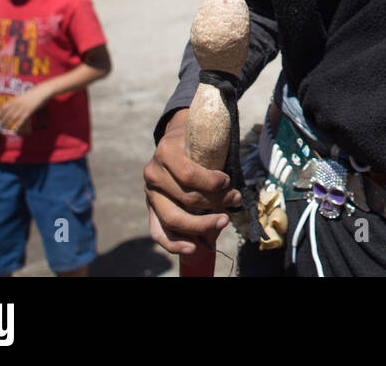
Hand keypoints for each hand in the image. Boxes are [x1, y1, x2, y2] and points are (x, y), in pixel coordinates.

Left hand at [0, 85, 48, 131]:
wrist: (40, 92)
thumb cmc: (30, 94)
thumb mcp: (20, 97)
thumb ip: (14, 103)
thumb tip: (7, 110)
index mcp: (14, 100)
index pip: (3, 108)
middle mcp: (17, 104)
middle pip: (7, 114)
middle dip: (1, 120)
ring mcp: (22, 108)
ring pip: (13, 117)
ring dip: (7, 123)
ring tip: (3, 128)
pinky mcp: (29, 111)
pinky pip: (22, 119)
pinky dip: (17, 125)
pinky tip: (14, 129)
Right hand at [145, 108, 242, 256]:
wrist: (177, 139)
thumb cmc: (198, 140)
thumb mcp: (206, 137)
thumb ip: (216, 154)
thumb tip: (235, 185)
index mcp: (166, 151)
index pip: (189, 174)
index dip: (211, 182)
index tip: (228, 182)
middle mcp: (154, 173)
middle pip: (185, 198)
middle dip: (215, 202)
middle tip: (235, 200)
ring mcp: (150, 193)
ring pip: (173, 218)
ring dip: (201, 225)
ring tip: (223, 221)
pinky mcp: (151, 208)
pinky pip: (158, 232)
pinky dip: (175, 244)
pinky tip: (193, 247)